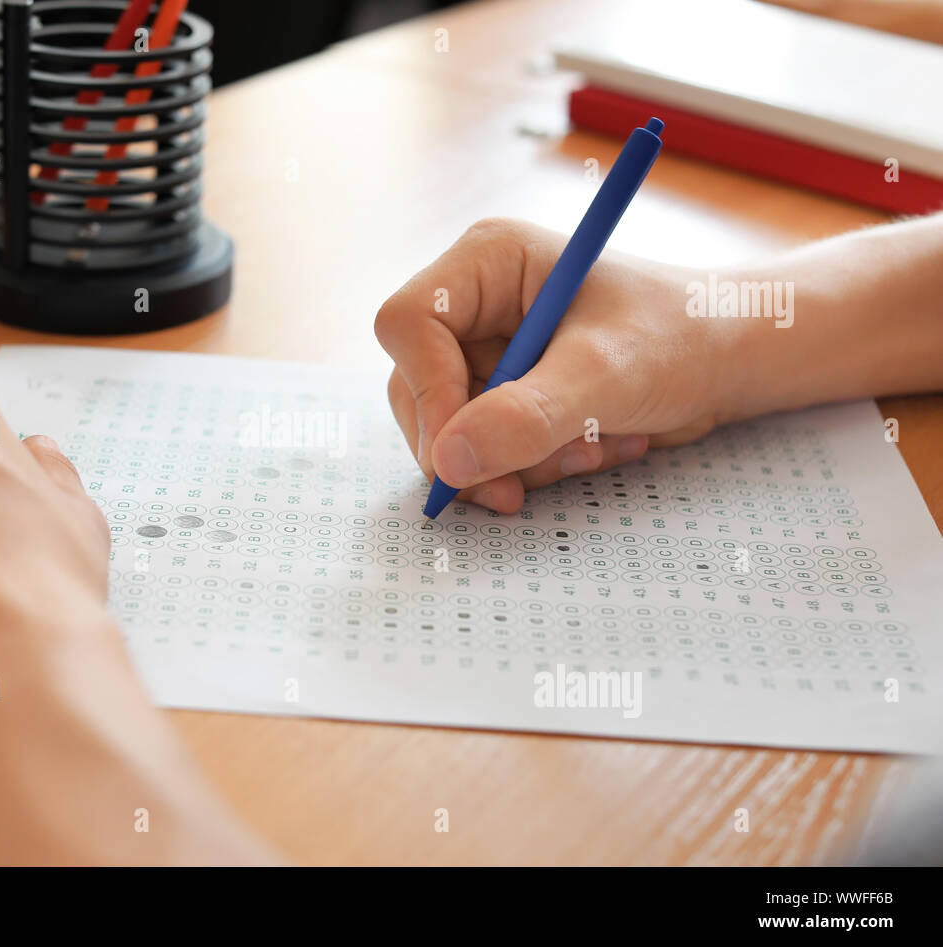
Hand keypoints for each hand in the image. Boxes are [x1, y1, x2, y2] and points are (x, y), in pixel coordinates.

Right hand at [375, 218, 739, 513]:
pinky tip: (593, 448)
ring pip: (451, 430)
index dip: (426, 389)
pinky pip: (485, 449)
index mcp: (488, 262)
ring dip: (517, 460)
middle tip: (519, 488)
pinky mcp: (506, 393)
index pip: (409, 323)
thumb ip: (526, 416)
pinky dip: (534, 466)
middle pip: (418, 387)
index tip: (462, 450)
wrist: (733, 360)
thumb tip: (446, 461)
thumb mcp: (607, 376)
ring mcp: (488, 351)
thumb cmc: (683, 338)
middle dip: (476, 443)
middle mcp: (476, 303)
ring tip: (592, 451)